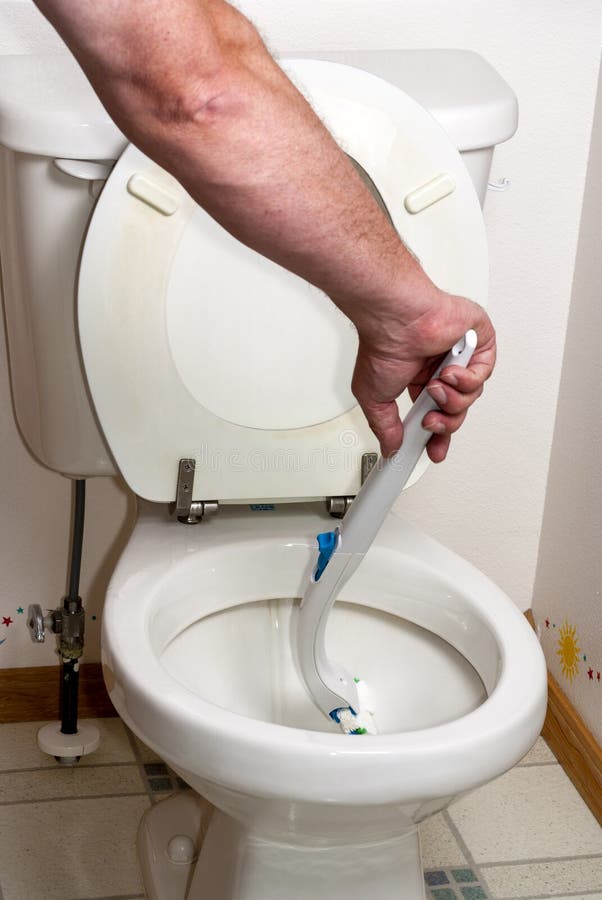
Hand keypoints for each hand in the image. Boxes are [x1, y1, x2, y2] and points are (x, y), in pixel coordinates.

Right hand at [351, 290, 495, 459]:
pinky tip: (450, 372)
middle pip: (457, 410)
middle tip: (431, 422)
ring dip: (453, 399)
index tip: (433, 450)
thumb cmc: (383, 344)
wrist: (397, 319)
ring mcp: (460, 356)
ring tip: (435, 387)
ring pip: (471, 396)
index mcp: (420, 379)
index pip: (437, 414)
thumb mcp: (375, 398)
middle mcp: (441, 368)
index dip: (438, 435)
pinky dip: (467, 379)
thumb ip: (384, 427)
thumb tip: (390, 447)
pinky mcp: (478, 342)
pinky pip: (484, 374)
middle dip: (446, 423)